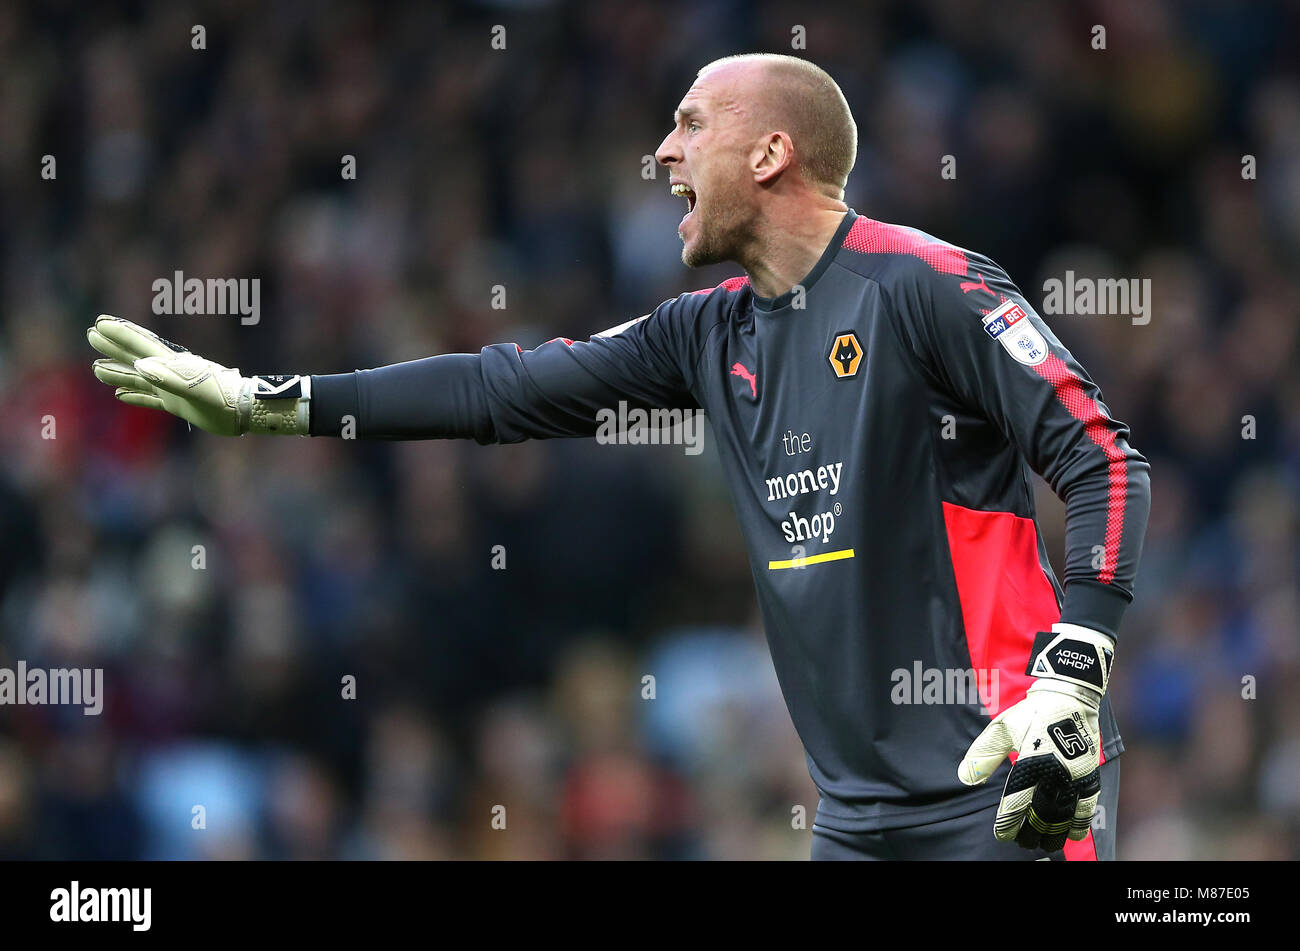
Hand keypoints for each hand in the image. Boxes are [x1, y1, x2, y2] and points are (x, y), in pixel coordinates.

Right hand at [88, 315, 308, 435]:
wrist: (242, 413)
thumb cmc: (222, 399)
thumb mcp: (196, 388)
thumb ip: (169, 378)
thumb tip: (140, 366)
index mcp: (173, 365)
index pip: (142, 345)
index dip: (121, 334)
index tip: (101, 323)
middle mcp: (169, 374)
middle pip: (135, 357)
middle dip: (114, 347)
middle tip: (91, 334)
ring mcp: (172, 389)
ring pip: (138, 378)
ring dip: (118, 372)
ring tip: (96, 368)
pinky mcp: (177, 405)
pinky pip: (149, 398)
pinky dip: (134, 396)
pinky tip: (120, 395)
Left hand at [957, 623, 1113, 850]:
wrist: (1069, 697)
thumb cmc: (1031, 713)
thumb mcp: (1002, 729)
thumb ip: (983, 755)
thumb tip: (964, 778)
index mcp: (1030, 760)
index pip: (1016, 800)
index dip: (1008, 821)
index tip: (1002, 834)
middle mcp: (1055, 771)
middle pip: (1041, 813)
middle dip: (1031, 831)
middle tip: (1022, 842)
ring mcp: (1075, 774)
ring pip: (1064, 814)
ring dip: (1054, 832)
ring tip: (1044, 843)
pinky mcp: (1090, 773)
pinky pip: (1088, 804)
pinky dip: (1081, 821)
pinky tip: (1074, 834)